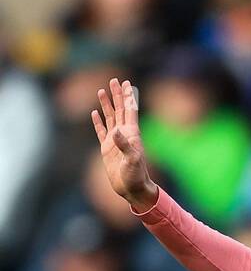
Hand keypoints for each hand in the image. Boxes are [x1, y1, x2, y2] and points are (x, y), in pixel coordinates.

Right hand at [91, 77, 156, 210]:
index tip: (126, 83)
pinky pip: (101, 131)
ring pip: (110, 117)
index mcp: (132, 134)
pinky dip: (98, 122)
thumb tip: (115, 132)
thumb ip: (124, 145)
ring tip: (102, 91)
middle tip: (114, 80)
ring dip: (106, 105)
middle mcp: (123, 134)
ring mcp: (115, 141)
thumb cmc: (135, 176)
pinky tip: (95, 113)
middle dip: (117, 95)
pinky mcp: (107, 149)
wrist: (131, 189)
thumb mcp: (131, 160)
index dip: (128, 96)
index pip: (130, 110)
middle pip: (120, 109)